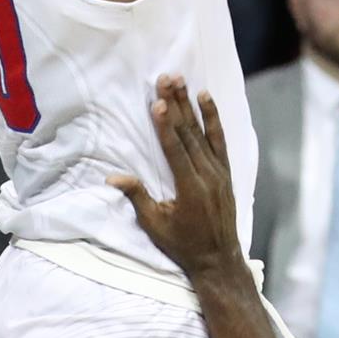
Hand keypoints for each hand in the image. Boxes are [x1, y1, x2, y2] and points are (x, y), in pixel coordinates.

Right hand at [107, 75, 242, 279]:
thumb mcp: (155, 226)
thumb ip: (137, 198)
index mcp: (190, 188)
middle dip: (176, 105)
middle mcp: (208, 175)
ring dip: (192, 105)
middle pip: (189, 134)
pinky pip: (219, 139)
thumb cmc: (182, 244)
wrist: (218, 259)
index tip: (158, 102)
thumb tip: (112, 178)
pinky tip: (207, 99)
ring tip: (183, 81)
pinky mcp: (225, 171)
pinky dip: (214, 118)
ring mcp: (219, 171)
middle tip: (167, 78)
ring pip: (204, 132)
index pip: (175, 150)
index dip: (165, 125)